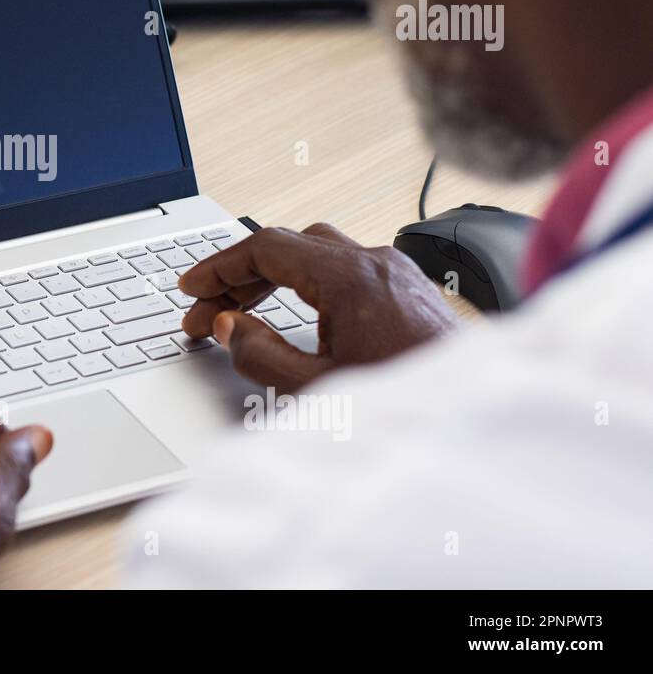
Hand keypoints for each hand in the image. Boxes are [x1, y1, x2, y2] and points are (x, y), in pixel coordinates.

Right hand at [179, 223, 458, 391]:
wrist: (482, 426)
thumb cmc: (412, 406)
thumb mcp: (317, 391)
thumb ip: (260, 355)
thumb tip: (229, 327)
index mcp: (351, 277)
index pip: (267, 248)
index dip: (220, 267)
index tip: (191, 287)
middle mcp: (376, 263)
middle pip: (289, 247)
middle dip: (239, 277)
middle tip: (204, 310)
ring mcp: (397, 274)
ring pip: (317, 254)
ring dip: (272, 278)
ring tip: (239, 312)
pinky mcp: (409, 291)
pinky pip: (345, 269)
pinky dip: (306, 283)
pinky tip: (294, 314)